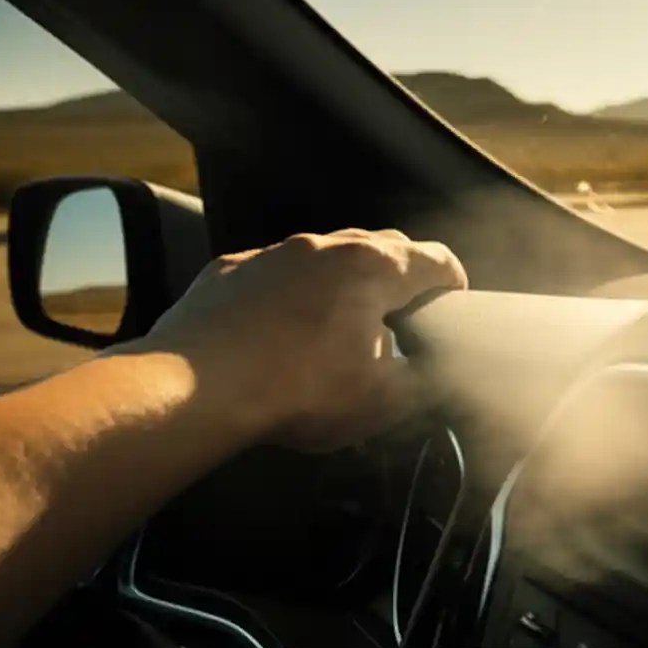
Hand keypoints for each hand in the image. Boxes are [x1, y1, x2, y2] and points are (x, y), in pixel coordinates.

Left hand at [123, 229, 467, 450]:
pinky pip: (275, 273)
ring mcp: (271, 253)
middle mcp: (324, 245)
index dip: (454, 285)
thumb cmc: (300, 391)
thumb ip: (421, 380)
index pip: (436, 259)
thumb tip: (428, 369)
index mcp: (373, 267)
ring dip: (344, 282)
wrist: (192, 389)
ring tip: (342, 325)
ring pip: (325, 255)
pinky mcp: (227, 270)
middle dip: (402, 276)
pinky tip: (281, 331)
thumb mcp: (382, 401)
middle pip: (383, 247)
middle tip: (405, 317)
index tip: (454, 308)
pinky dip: (291, 293)